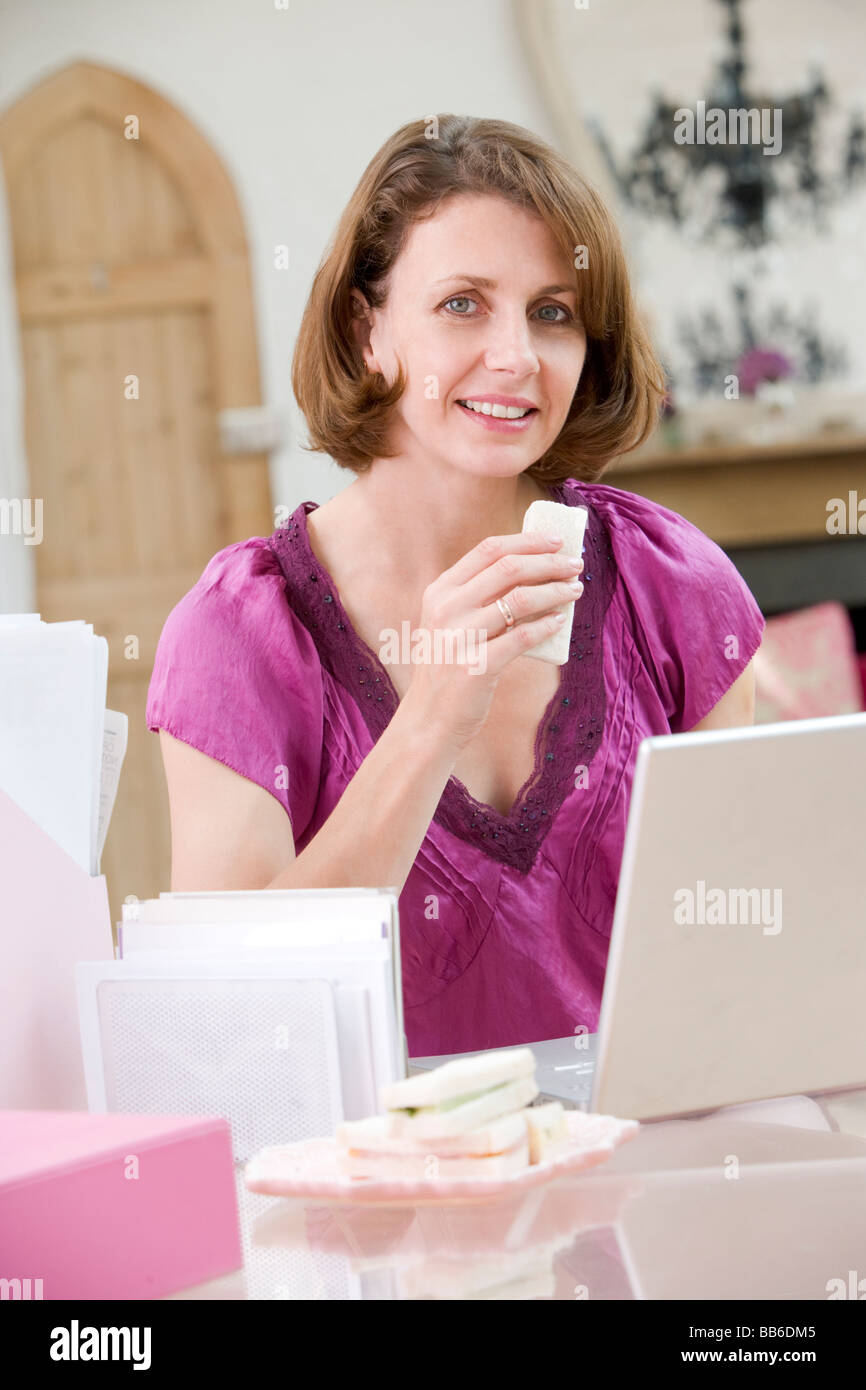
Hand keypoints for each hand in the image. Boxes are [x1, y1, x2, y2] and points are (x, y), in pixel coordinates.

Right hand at [404, 529, 583, 750]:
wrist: (428, 719)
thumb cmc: (447, 669)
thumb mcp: (448, 625)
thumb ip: (476, 598)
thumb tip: (533, 572)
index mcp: (440, 592)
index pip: (489, 550)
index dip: (527, 540)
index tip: (556, 541)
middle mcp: (447, 609)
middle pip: (509, 568)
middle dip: (549, 562)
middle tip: (575, 565)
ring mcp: (460, 637)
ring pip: (520, 599)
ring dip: (555, 591)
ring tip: (575, 591)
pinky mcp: (477, 666)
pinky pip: (522, 637)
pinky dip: (547, 626)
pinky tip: (561, 621)